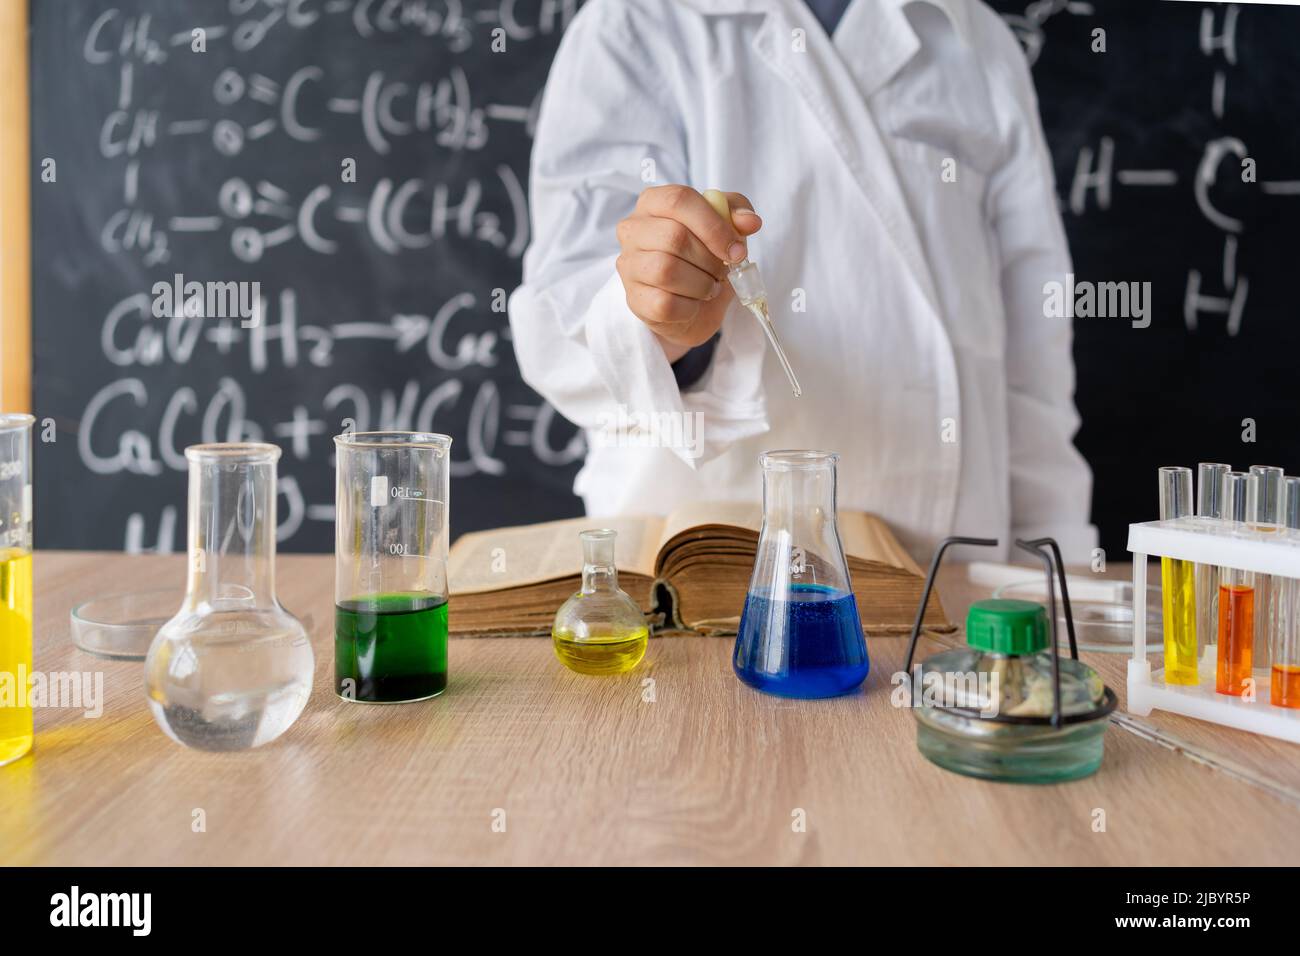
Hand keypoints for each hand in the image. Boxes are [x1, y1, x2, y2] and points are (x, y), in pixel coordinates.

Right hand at [615, 185, 761, 361]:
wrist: (692, 304)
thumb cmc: (704, 256)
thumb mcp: (725, 227)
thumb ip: (737, 214)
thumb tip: (750, 222)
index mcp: (653, 202)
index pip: (679, 200)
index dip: (713, 226)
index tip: (736, 250)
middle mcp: (633, 230)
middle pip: (674, 237)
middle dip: (709, 259)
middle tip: (723, 270)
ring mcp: (629, 265)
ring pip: (666, 270)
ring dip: (701, 283)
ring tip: (710, 286)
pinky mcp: (634, 300)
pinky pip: (665, 303)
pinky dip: (690, 307)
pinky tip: (694, 303)